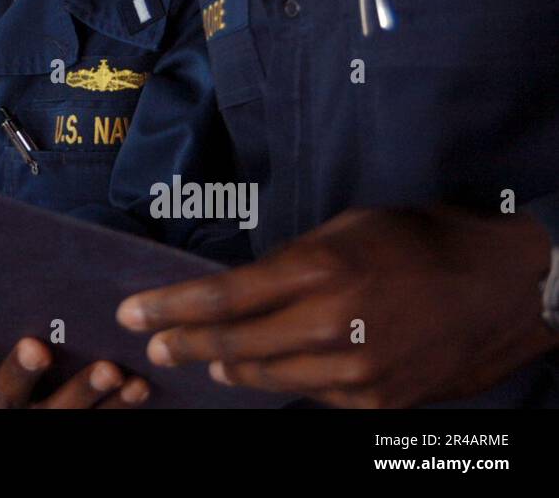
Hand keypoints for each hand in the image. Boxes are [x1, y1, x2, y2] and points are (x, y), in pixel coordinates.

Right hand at [0, 327, 149, 408]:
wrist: (5, 415)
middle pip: (8, 392)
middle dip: (22, 371)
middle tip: (37, 349)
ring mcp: (34, 421)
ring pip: (59, 412)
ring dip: (84, 391)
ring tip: (109, 370)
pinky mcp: (67, 427)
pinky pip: (96, 420)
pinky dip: (119, 404)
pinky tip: (137, 384)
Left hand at [117, 206, 558, 407]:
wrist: (502, 290)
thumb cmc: (418, 241)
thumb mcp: (346, 230)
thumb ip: (290, 264)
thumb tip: (241, 290)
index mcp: (319, 271)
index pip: (222, 297)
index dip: (169, 307)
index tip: (131, 312)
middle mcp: (330, 327)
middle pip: (232, 343)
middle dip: (181, 342)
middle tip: (150, 344)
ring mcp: (353, 374)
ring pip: (265, 376)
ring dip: (225, 365)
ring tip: (201, 357)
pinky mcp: (375, 403)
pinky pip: (311, 394)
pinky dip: (284, 379)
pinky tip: (265, 369)